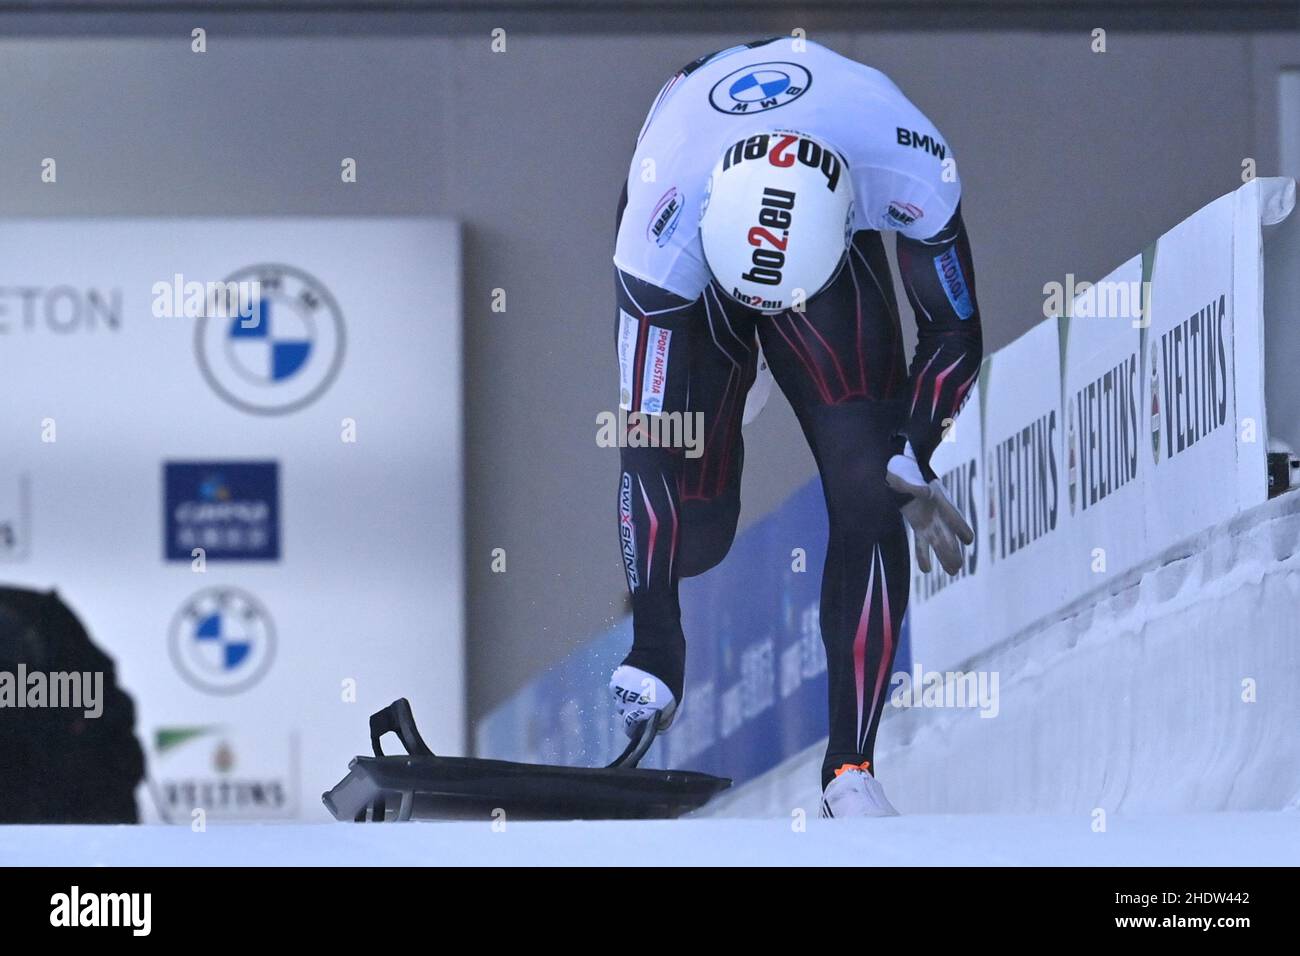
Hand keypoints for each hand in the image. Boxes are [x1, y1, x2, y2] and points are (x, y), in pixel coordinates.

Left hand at [886, 444, 973, 575]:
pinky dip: (923, 555)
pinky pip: (922, 543)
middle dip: (953, 549)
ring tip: (953, 571)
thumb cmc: (901, 469)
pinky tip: (926, 570)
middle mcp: (937, 511)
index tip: (969, 539)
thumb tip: (926, 493)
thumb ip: (915, 485)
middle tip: (959, 565)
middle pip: (948, 532)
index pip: (951, 513)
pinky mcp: (918, 525)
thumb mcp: (904, 475)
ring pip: (939, 541)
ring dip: (945, 556)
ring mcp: (929, 519)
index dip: (960, 526)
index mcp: (938, 496)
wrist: (896, 470)